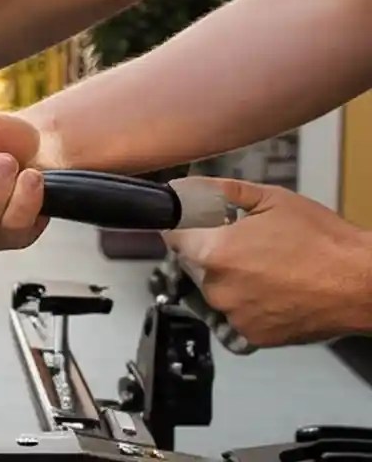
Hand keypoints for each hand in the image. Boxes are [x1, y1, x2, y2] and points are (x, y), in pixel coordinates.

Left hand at [164, 178, 371, 347]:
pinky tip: (276, 291)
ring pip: (217, 292)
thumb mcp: (271, 200)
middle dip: (213, 254)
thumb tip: (185, 188)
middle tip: (248, 245)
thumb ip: (221, 192)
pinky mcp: (252, 336)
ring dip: (232, 281)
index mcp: (213, 252)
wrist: (363, 284)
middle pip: (196, 266)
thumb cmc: (321, 240)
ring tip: (268, 269)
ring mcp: (233, 316)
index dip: (182, 228)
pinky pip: (238, 315)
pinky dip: (250, 304)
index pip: (172, 238)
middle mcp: (216, 288)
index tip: (192, 224)